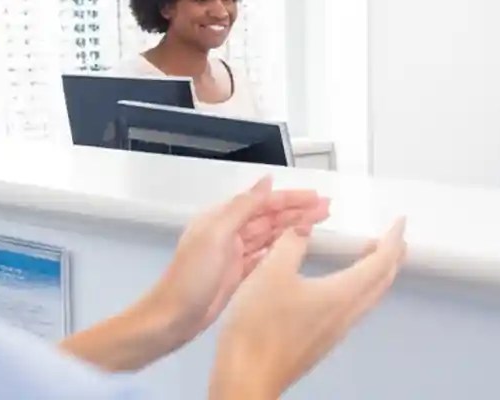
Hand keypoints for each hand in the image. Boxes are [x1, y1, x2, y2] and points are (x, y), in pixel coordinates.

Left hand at [147, 176, 330, 343]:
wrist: (171, 318)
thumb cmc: (191, 276)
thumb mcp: (216, 234)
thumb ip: (242, 207)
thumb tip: (266, 181)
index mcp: (221, 219)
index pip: (263, 203)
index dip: (291, 199)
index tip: (315, 197)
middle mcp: (228, 233)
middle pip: (269, 217)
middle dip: (297, 211)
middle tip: (327, 208)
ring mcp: (234, 255)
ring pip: (270, 235)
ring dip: (293, 226)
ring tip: (319, 222)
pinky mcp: (237, 275)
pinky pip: (264, 256)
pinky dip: (280, 248)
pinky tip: (295, 245)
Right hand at [209, 218, 407, 399]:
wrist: (247, 377)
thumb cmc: (260, 328)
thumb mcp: (271, 272)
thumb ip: (291, 243)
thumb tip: (303, 227)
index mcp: (342, 294)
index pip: (381, 262)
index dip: (393, 239)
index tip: (399, 223)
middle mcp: (346, 314)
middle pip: (382, 282)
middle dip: (391, 257)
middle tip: (392, 238)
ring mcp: (335, 331)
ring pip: (369, 297)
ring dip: (376, 274)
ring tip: (370, 256)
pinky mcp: (321, 341)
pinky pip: (353, 309)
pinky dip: (358, 288)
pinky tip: (340, 286)